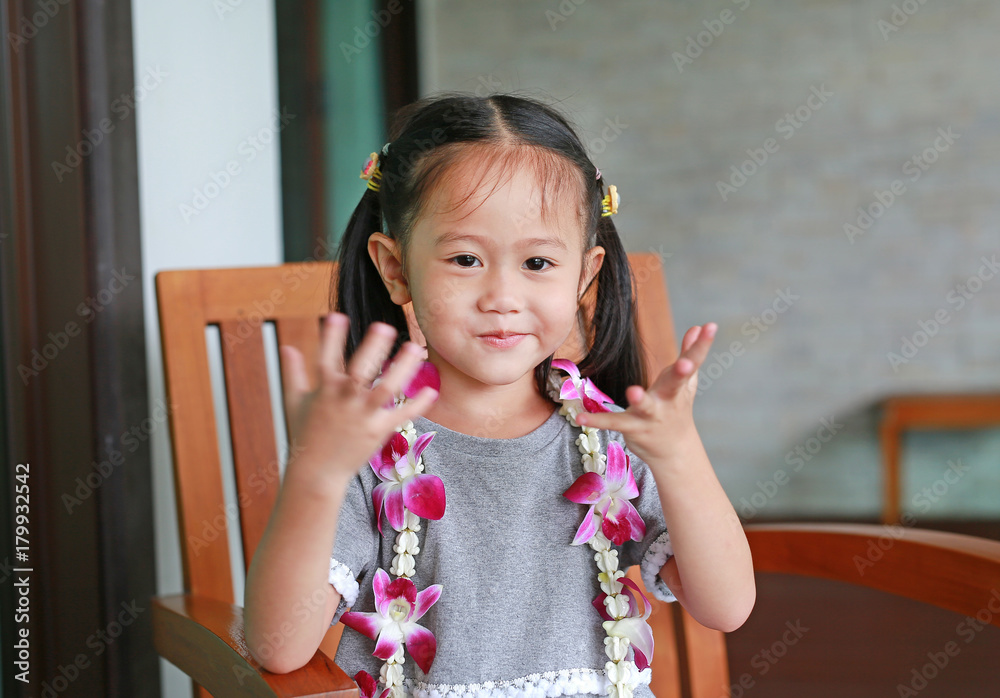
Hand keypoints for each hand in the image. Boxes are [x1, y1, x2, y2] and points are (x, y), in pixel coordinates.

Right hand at [278, 312, 437, 484]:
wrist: (316, 472)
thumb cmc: (305, 435)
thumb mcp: (295, 401)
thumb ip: (293, 373)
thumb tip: (286, 347)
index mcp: (324, 389)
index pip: (326, 357)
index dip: (331, 337)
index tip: (337, 315)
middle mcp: (345, 400)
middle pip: (361, 369)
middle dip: (372, 348)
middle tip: (385, 326)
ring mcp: (363, 415)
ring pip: (387, 388)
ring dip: (402, 368)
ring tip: (415, 348)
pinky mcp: (378, 431)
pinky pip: (401, 414)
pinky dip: (418, 404)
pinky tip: (431, 390)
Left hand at [575, 322, 716, 466]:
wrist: (674, 450)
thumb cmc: (678, 409)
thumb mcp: (685, 382)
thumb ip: (689, 353)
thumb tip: (698, 327)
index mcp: (680, 385)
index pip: (693, 362)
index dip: (702, 345)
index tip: (710, 327)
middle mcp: (669, 400)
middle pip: (676, 384)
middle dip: (681, 373)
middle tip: (684, 365)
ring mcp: (652, 415)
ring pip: (646, 407)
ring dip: (640, 399)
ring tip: (632, 391)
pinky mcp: (633, 427)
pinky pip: (614, 423)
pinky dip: (598, 420)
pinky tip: (582, 416)